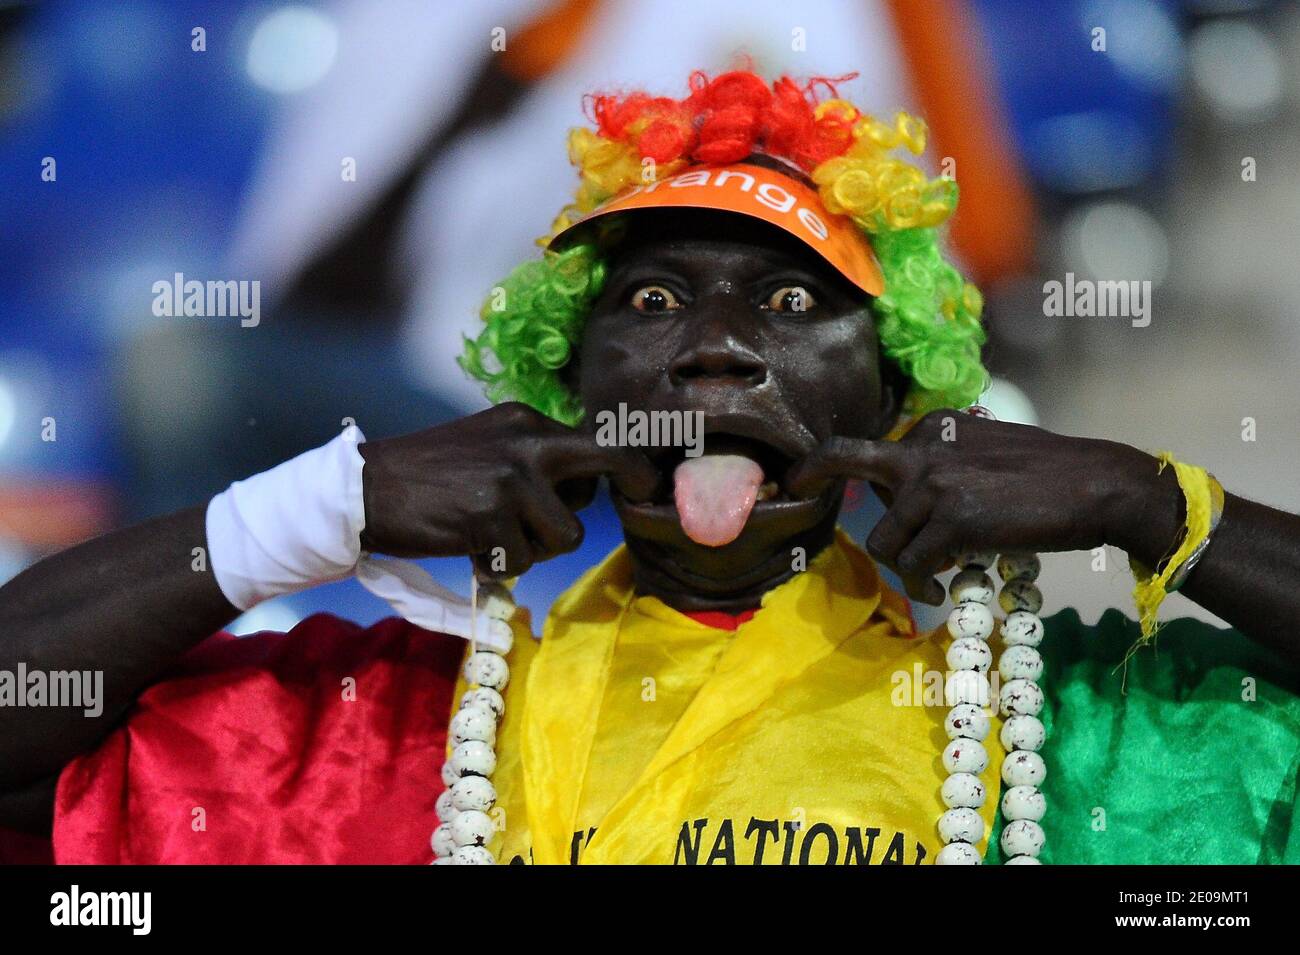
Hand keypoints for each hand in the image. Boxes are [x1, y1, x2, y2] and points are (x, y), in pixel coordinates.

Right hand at [358, 402, 658, 576]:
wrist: (366, 487)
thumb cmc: (431, 473)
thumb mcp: (490, 444)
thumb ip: (538, 458)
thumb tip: (592, 484)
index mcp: (527, 422)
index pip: (598, 439)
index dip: (630, 464)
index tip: (647, 482)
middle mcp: (526, 443)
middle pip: (607, 463)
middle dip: (629, 482)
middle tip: (638, 495)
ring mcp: (510, 481)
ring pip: (565, 534)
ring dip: (537, 548)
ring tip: (497, 536)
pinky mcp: (489, 520)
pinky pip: (522, 562)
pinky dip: (499, 565)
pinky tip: (471, 546)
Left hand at [786, 410, 1180, 603]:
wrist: (1099, 485)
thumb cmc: (1048, 477)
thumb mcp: (985, 453)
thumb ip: (940, 467)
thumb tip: (898, 501)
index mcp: (934, 426)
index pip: (866, 447)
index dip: (826, 465)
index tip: (797, 478)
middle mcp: (926, 445)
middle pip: (847, 464)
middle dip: (812, 479)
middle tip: (791, 492)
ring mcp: (936, 480)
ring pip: (883, 536)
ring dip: (902, 565)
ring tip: (931, 577)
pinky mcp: (953, 518)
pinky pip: (912, 563)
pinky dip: (921, 584)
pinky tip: (939, 589)